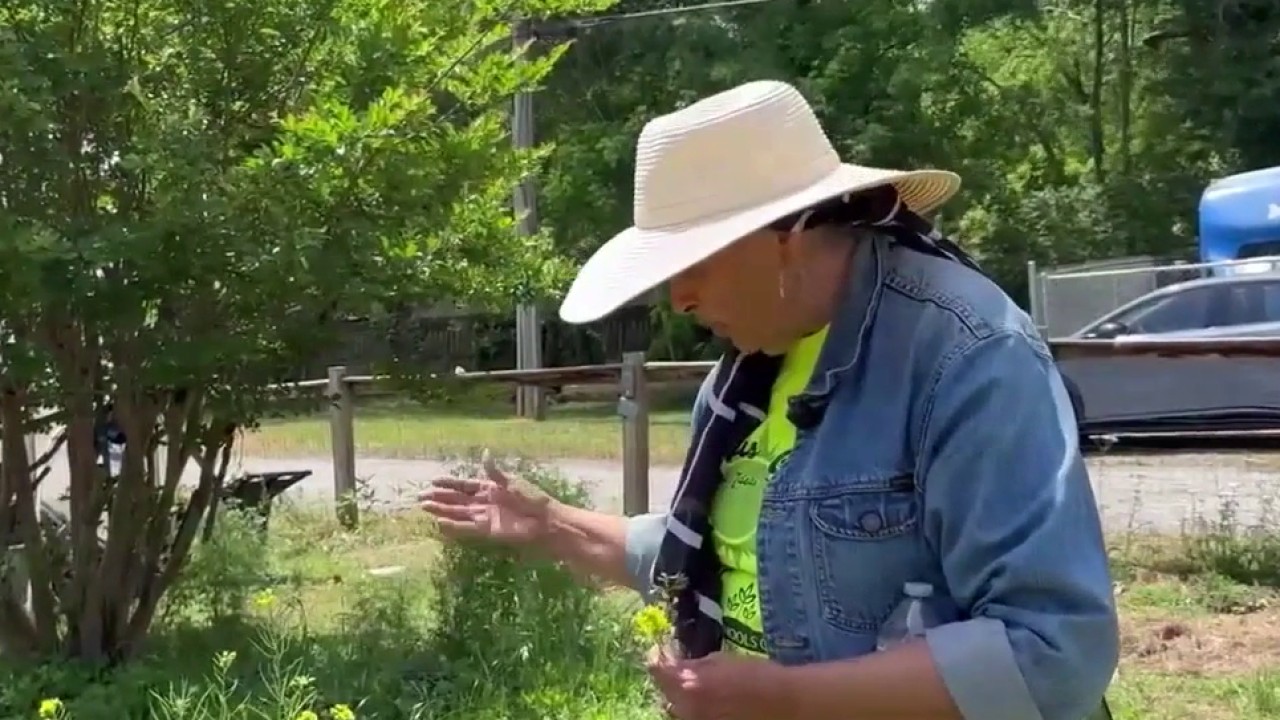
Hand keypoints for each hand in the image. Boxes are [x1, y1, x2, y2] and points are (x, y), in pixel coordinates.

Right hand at [418, 449, 551, 543]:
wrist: (545, 521)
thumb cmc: (532, 499)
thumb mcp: (512, 482)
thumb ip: (495, 472)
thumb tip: (484, 452)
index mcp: (490, 487)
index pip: (465, 485)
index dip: (449, 483)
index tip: (433, 481)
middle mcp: (484, 502)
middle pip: (457, 500)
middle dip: (439, 498)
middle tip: (420, 497)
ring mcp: (484, 516)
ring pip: (458, 513)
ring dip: (442, 511)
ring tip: (424, 507)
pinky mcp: (487, 531)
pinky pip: (466, 528)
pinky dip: (453, 526)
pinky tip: (439, 523)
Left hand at [647, 647, 788, 719]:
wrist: (785, 704)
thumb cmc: (757, 675)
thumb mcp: (723, 660)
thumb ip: (696, 664)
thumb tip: (678, 663)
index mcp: (688, 683)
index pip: (658, 672)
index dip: (658, 661)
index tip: (661, 655)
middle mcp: (686, 708)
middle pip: (666, 694)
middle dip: (671, 683)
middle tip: (682, 674)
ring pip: (679, 711)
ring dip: (683, 699)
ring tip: (700, 691)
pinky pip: (694, 719)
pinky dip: (697, 711)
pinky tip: (711, 704)